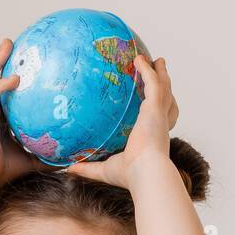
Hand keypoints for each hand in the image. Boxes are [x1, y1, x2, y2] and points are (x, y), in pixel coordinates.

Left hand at [66, 54, 179, 189]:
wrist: (145, 172)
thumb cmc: (129, 175)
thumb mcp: (104, 169)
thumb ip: (87, 167)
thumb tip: (67, 168)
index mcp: (152, 139)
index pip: (158, 123)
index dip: (158, 113)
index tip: (152, 106)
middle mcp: (159, 125)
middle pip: (167, 102)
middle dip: (165, 87)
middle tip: (160, 74)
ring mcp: (159, 115)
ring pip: (164, 88)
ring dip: (160, 73)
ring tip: (156, 61)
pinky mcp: (156, 107)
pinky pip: (153, 83)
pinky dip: (147, 70)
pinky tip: (139, 59)